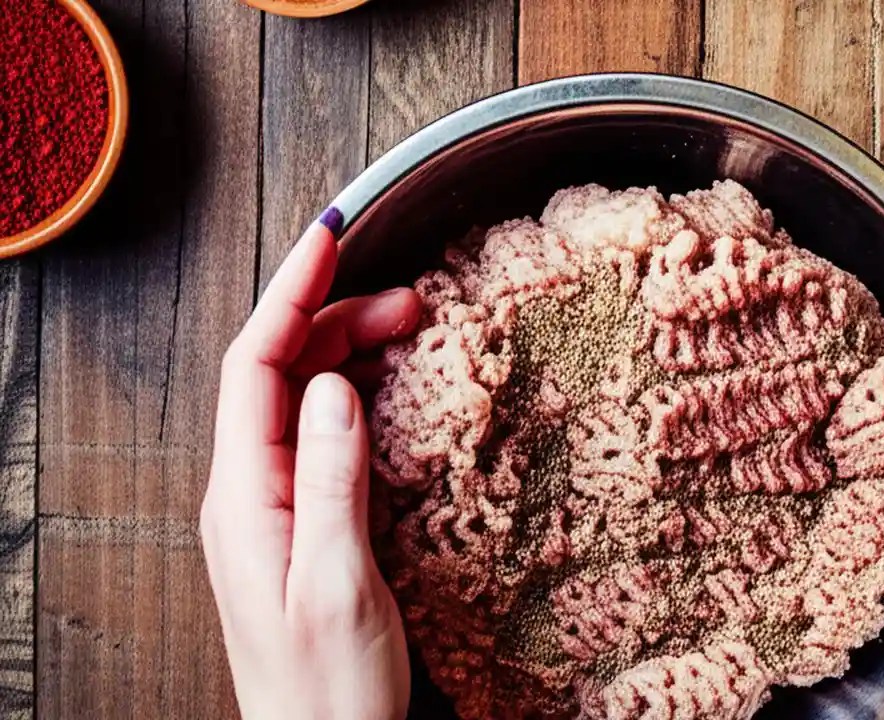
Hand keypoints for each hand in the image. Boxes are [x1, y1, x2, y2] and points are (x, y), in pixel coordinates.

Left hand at [201, 215, 420, 719]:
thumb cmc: (327, 691)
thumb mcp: (338, 583)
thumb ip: (334, 480)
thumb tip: (335, 387)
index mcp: (245, 498)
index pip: (253, 366)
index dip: (290, 295)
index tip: (331, 240)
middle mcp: (251, 492)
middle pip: (280, 373)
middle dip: (337, 318)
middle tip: (411, 298)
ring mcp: (276, 506)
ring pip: (303, 400)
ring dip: (349, 354)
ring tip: (410, 328)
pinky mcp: (306, 522)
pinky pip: (323, 436)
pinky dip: (357, 396)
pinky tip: (390, 389)